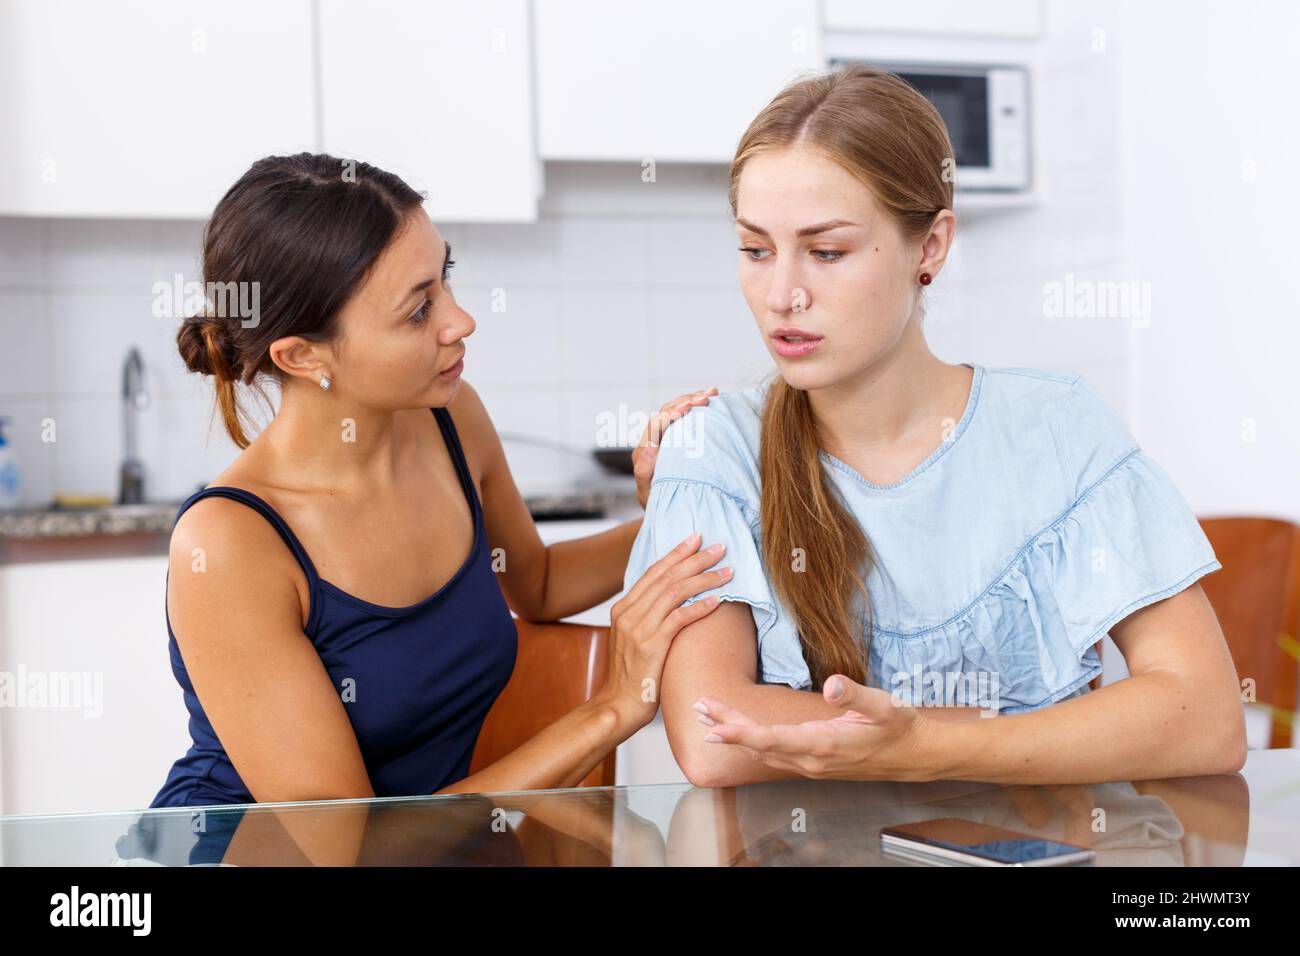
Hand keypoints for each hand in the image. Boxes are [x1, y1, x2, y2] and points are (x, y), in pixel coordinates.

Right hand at [597, 531, 730, 730]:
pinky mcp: (651, 646)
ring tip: (727, 571)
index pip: (654, 572)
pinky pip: (679, 619)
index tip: (696, 538)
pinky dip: (699, 606)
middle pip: (667, 576)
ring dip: (704, 578)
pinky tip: (717, 600)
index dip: (677, 553)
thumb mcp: (635, 638)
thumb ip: (649, 617)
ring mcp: (638, 629)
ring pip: (674, 592)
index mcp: (623, 608)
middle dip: (695, 559)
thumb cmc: (634, 675)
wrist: (619, 705)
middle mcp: (628, 613)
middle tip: (720, 547)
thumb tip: (675, 599)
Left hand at [632, 387, 717, 508]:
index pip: (654, 426)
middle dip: (685, 402)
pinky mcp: (675, 437)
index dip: (668, 416)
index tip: (685, 411)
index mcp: (644, 452)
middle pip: (665, 412)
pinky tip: (711, 399)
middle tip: (706, 398)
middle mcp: (651, 441)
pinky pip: (684, 417)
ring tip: (712, 393)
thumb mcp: (650, 494)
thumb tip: (650, 448)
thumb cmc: (658, 504)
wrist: (665, 510)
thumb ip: (645, 472)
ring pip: (675, 410)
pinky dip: (696, 406)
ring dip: (692, 400)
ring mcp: (663, 438)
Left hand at [692, 675, 936, 781]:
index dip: (741, 733)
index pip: (772, 740)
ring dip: (736, 733)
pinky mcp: (813, 761)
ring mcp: (811, 764)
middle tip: (698, 709)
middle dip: (726, 728)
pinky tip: (740, 730)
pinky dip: (752, 740)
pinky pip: (774, 753)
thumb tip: (834, 685)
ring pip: (764, 751)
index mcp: (823, 745)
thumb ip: (856, 694)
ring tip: (709, 716)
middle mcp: (811, 760)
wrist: (914, 755)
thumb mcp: (883, 705)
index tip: (714, 727)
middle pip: (758, 746)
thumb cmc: (899, 728)